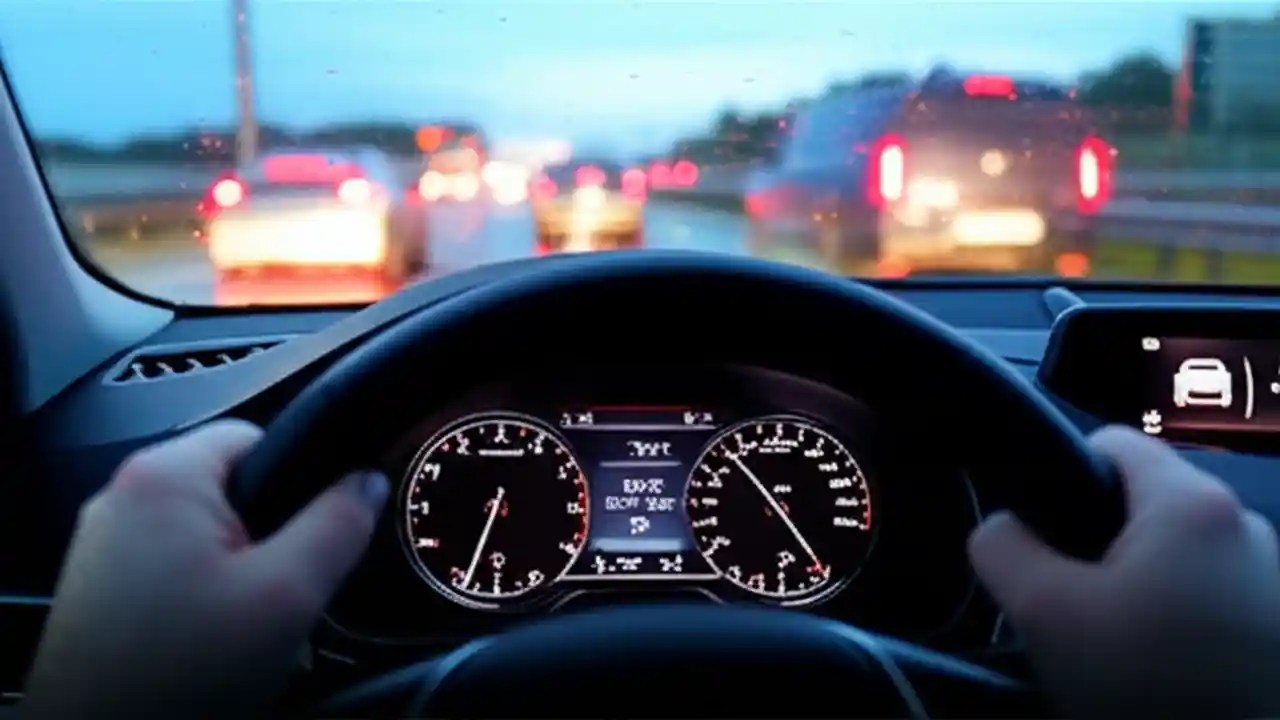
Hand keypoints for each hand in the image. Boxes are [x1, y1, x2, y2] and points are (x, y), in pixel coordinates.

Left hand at [22, 420, 388, 718]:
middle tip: (274, 596)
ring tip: (238, 628)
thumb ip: (338, 526)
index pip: (260, 435)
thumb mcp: (287, 595)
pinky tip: (208, 642)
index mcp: (163, 476)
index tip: (308, 535)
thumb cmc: (173, 676)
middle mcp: (122, 497)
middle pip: (234, 489)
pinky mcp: (101, 585)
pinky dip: (203, 596)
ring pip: (207, 533)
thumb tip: (368, 482)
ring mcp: (104, 544)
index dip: (299, 483)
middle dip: (268, 539)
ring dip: (236, 572)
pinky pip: (175, 567)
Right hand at [970, 425, 1279, 718]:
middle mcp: (1249, 525)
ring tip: (1120, 647)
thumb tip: (1001, 528)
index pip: (1111, 443)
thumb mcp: (1043, 613)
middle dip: (1101, 547)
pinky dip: (1181, 621)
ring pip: (1178, 556)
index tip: (1041, 541)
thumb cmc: (1146, 682)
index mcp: (1193, 502)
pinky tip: (1164, 670)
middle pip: (1145, 506)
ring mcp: (1275, 579)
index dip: (1061, 479)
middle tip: (1073, 605)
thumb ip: (1002, 548)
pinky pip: (1213, 597)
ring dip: (1143, 588)